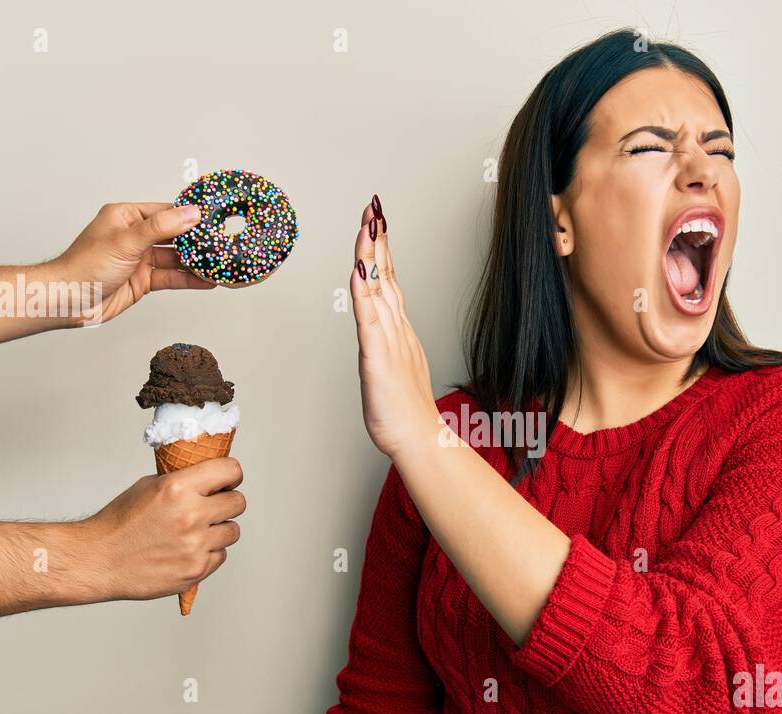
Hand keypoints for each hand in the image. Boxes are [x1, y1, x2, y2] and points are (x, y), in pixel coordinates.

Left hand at [47, 202, 216, 325]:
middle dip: (196, 242)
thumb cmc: (86, 265)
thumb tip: (190, 214)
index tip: (212, 218)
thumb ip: (161, 228)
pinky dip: (188, 280)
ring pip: (174, 259)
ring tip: (219, 264)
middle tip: (221, 244)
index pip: (165, 211)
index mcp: (126, 217)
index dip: (188, 215)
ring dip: (195, 263)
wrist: (69, 300)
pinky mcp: (143, 280)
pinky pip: (171, 277)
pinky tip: (206, 281)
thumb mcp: (127, 240)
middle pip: (173, 236)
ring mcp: (139, 259)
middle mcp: (134, 236)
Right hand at [79, 457, 244, 600]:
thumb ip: (183, 481)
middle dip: (227, 501)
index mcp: (178, 488)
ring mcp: (196, 545)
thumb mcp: (148, 486)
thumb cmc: (119, 523)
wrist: (99, 560)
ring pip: (232, 531)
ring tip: (197, 530)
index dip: (231, 474)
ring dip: (219, 529)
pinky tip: (187, 549)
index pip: (230, 470)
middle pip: (238, 502)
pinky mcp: (196, 569)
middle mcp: (191, 515)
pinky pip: (220, 555)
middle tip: (212, 506)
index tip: (227, 479)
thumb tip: (210, 479)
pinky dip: (208, 552)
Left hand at [349, 196, 438, 458]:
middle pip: (385, 274)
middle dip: (377, 237)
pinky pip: (369, 319)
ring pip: (378, 288)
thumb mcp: (394, 367)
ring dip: (371, 253)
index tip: (377, 219)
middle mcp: (395, 328)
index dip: (381, 248)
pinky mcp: (378, 358)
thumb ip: (388, 344)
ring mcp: (388, 341)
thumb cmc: (405, 411)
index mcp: (397, 329)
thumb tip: (383, 329)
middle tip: (375, 205)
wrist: (421, 439)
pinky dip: (364, 292)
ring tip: (369, 223)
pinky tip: (360, 270)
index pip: (388, 279)